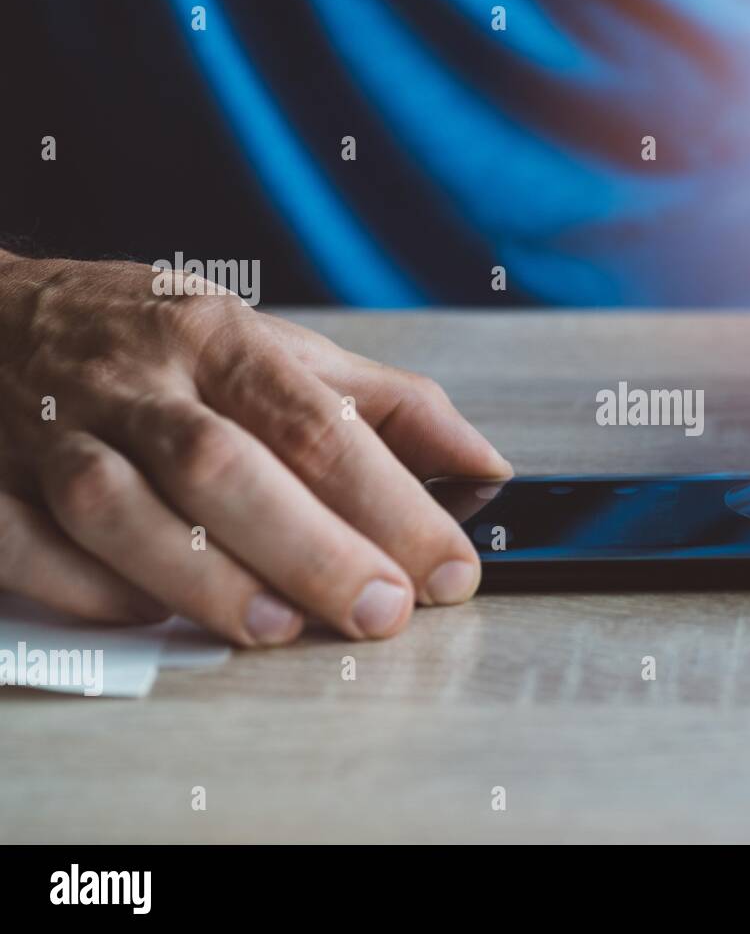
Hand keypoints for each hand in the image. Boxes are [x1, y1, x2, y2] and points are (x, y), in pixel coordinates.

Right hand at [0, 257, 509, 645]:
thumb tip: (486, 464)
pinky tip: (156, 617)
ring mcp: (53, 433)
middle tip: (383, 611)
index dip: (390, 502)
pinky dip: (92, 590)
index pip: (317, 423)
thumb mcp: (278, 345)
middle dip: (312, 549)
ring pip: (120, 510)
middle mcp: (136, 381)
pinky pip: (29, 545)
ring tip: (283, 629)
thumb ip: (387, 404)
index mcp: (218, 337)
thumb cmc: (159, 341)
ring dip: (205, 579)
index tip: (448, 566)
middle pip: (224, 468)